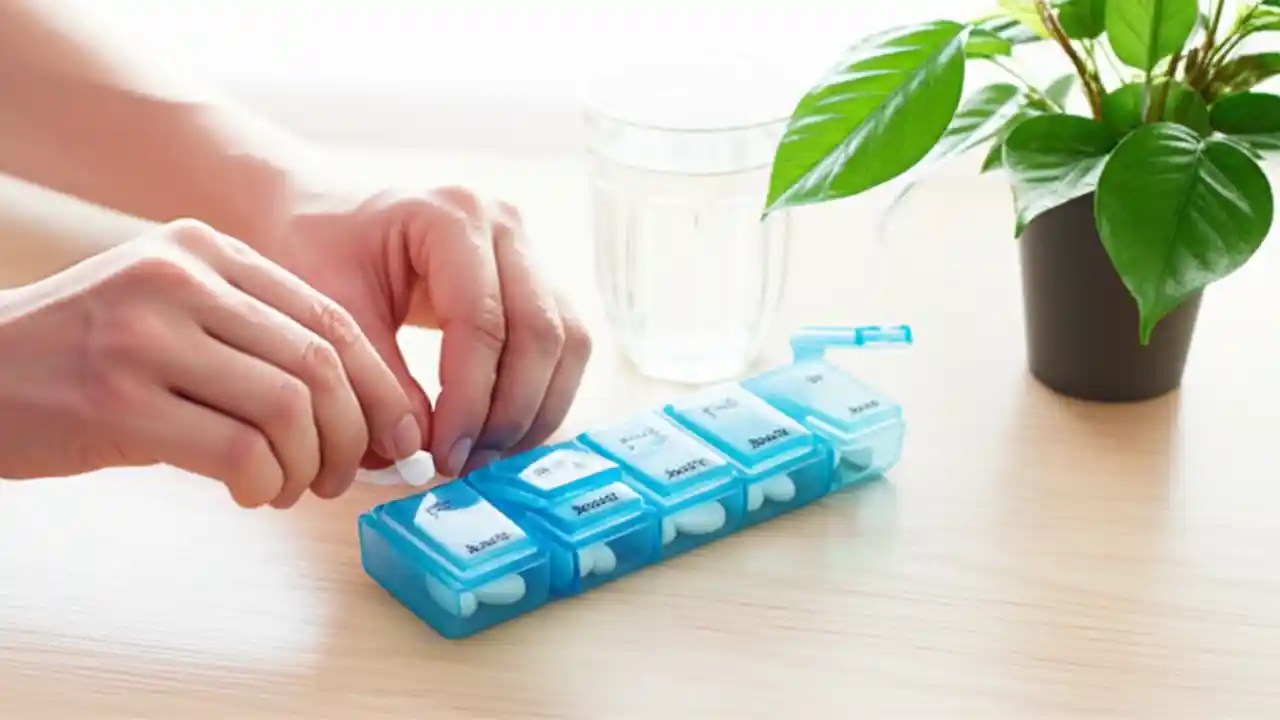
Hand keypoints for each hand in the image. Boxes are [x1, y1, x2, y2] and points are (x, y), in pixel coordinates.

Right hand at [0, 219, 418, 506]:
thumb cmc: (83, 353)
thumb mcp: (167, 306)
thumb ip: (251, 331)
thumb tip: (357, 400)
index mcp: (203, 250)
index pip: (329, 318)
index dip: (377, 385)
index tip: (393, 432)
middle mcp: (180, 280)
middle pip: (319, 363)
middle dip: (351, 433)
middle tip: (340, 475)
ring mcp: (147, 336)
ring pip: (288, 407)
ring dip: (307, 465)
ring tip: (287, 486)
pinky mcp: (118, 401)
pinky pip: (239, 451)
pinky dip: (264, 484)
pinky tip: (249, 492)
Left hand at [257, 186, 591, 477]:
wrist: (328, 218)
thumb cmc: (320, 252)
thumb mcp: (331, 311)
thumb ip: (378, 380)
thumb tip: (421, 450)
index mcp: (452, 216)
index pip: (482, 322)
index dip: (470, 400)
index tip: (443, 456)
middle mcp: (506, 225)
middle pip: (541, 333)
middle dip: (509, 413)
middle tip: (468, 464)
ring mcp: (531, 251)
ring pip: (568, 343)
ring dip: (535, 411)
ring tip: (486, 456)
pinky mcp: (540, 283)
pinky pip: (565, 347)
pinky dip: (542, 398)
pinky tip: (502, 435)